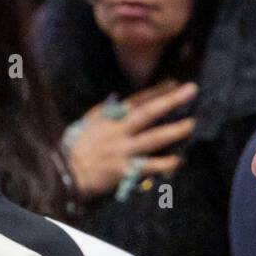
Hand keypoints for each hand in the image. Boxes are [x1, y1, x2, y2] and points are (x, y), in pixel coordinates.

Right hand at [65, 80, 197, 199]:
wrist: (64, 172)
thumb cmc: (74, 147)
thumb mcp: (85, 123)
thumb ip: (102, 112)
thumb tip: (118, 98)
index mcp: (107, 118)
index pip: (135, 101)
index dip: (155, 91)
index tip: (173, 82)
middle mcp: (117, 131)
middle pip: (147, 113)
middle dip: (169, 101)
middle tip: (191, 90)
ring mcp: (122, 150)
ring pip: (153, 138)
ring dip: (174, 130)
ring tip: (191, 124)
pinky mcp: (124, 169)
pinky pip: (148, 166)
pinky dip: (164, 164)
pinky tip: (178, 160)